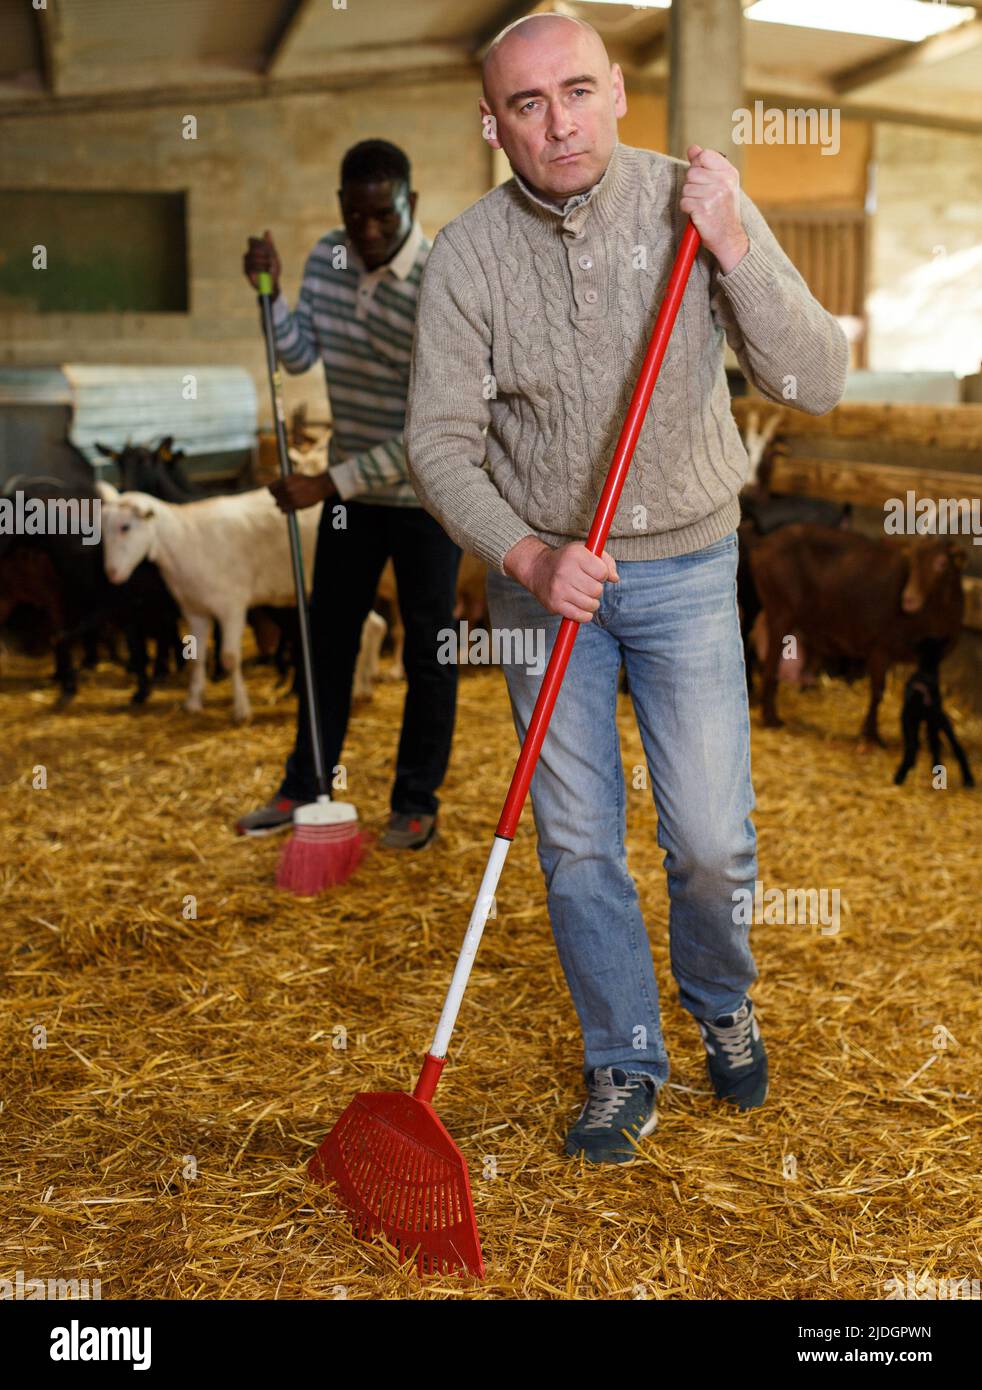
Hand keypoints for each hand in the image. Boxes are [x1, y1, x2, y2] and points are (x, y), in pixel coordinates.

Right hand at [244, 230, 281, 295]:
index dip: (259, 243)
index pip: (252, 240)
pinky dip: (260, 268)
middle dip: (263, 253)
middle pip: (252, 248)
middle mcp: (249, 254)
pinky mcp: (246, 271)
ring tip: (269, 267)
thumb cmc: (273, 269)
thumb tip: (267, 231)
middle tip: (270, 260)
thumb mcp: (274, 255)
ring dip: (263, 262)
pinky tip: (265, 271)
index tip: (268, 249)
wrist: (272, 284)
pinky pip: (251, 266)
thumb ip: (270, 244)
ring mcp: (246, 262)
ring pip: (251, 256)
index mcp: (255, 249)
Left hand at [269, 472, 335, 512]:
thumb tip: (273, 488)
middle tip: (282, 496)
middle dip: (277, 496)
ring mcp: (291, 498)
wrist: (319, 486)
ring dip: (281, 503)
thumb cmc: (307, 481)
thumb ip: (283, 482)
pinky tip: (288, 507)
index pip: (270, 488)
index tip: (275, 492)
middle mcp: (287, 489)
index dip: (272, 490)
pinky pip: (284, 510)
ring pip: (278, 504)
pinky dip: (284, 509)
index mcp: (285, 481)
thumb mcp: (293, 477)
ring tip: (287, 501)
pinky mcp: (296, 505)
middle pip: (274, 496)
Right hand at [504, 537, 618, 621]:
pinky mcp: (555, 604)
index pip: (602, 573)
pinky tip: (581, 607)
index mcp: (575, 555)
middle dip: (596, 589)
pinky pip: (580, 616)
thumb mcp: (586, 551)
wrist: (537, 569)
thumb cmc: (567, 560)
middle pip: (597, 590)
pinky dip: (585, 614)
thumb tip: (615, 578)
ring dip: (592, 602)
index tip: (594, 573)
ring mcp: (559, 589)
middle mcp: (565, 571)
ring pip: (591, 604)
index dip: (602, 575)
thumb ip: (606, 561)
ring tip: (584, 595)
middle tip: (587, 585)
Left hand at [681, 146, 748, 273]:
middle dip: (692, 185)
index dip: (698, 166)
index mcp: (730, 173)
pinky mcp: (703, 209)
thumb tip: (693, 148)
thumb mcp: (721, 184)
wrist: (729, 238)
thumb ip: (706, 164)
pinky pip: (684, 202)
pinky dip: (687, 210)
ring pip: (686, 188)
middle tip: (703, 197)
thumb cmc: (723, 211)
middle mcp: (723, 182)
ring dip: (689, 199)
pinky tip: (698, 215)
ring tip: (701, 206)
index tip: (704, 179)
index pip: (704, 155)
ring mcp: (714, 196)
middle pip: (692, 172)